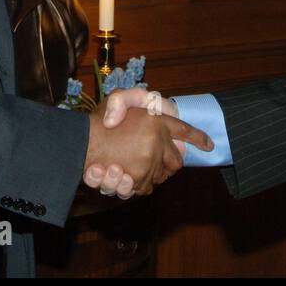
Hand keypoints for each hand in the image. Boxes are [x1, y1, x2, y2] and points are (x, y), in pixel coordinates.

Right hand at [82, 96, 210, 197]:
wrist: (77, 145)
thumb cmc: (96, 122)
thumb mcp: (115, 98)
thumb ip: (130, 98)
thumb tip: (141, 113)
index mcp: (155, 120)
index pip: (184, 130)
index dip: (198, 138)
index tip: (209, 145)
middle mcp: (156, 142)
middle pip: (177, 160)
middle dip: (172, 161)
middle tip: (157, 159)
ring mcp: (149, 163)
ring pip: (162, 175)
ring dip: (153, 174)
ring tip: (133, 167)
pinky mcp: (138, 180)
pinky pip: (147, 186)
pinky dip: (140, 184)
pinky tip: (125, 176)